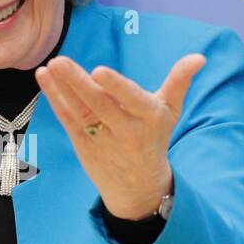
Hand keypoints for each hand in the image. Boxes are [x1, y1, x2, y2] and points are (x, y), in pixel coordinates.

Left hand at [35, 52, 205, 219]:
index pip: (132, 100)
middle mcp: (125, 131)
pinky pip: (68, 119)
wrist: (138, 186)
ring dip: (61, 88)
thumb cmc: (154, 138)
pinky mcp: (83, 145)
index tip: (99, 71)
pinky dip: (55, 98)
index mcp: (149, 119)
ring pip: (80, 111)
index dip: (116, 86)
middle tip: (61, 62)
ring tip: (50, 66)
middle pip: (100, 105)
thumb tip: (199, 57)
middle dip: (78, 83)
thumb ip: (179, 82)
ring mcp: (101, 140)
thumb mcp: (170, 112)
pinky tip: (45, 77)